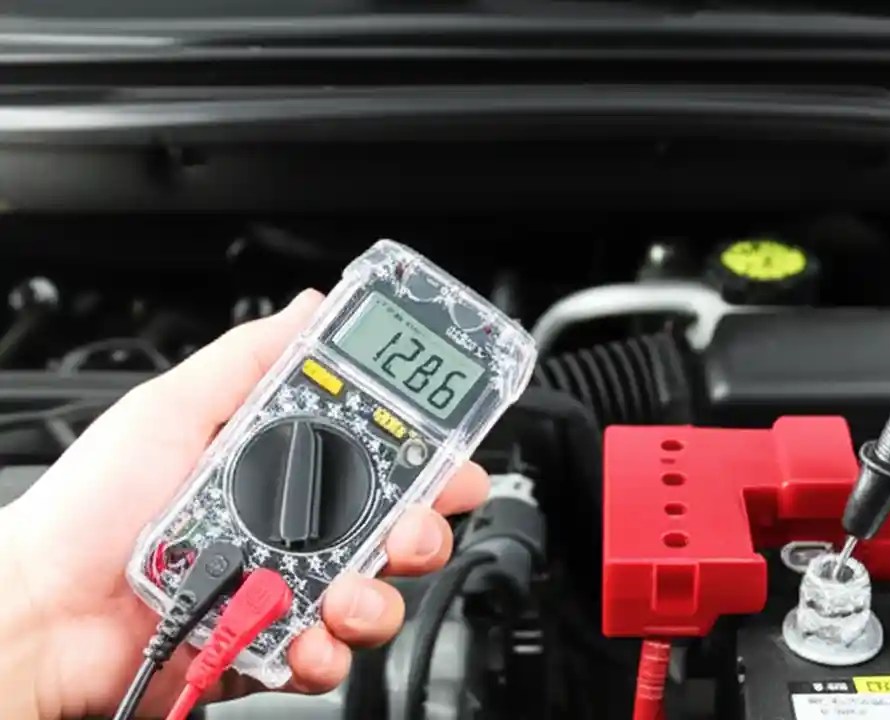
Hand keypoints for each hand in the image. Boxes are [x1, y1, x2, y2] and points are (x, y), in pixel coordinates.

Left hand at [0, 290, 488, 718]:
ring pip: (376, 597)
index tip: (454, 456)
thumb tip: (311, 306)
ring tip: (344, 593)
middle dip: (424, 529)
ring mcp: (286, 590)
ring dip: (377, 597)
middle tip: (411, 527)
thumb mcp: (173, 408)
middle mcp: (294, 529)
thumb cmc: (89, 507)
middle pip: (397, 529)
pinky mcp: (271, 649)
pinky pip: (328, 656)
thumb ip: (250, 358)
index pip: (380, 456)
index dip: (430, 456)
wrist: (38, 612)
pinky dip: (326, 653)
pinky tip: (302, 638)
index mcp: (282, 467)